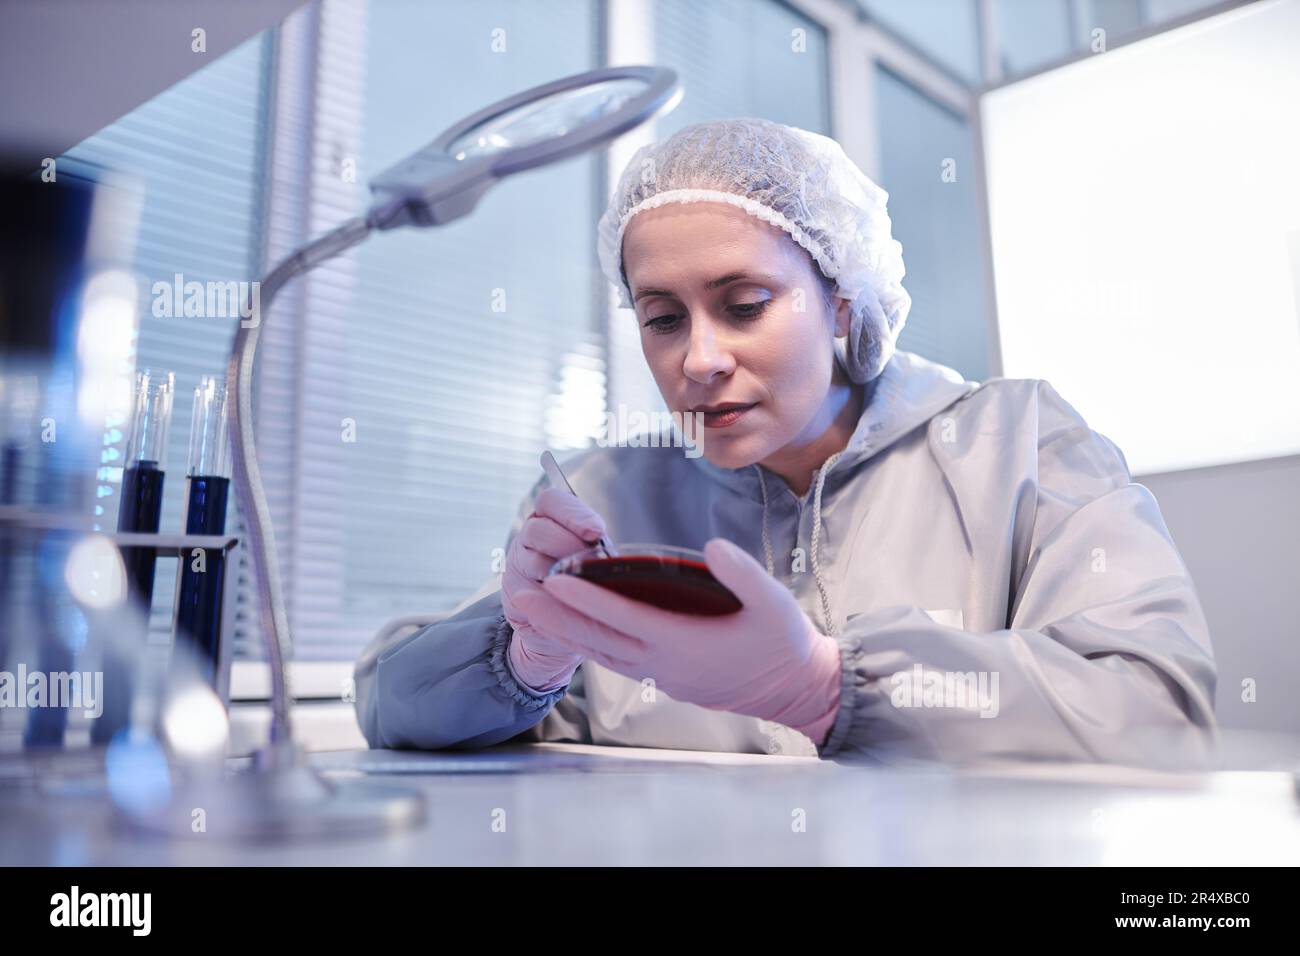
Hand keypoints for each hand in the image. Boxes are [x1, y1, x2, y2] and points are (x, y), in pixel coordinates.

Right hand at [501, 487, 607, 691]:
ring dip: (558, 571)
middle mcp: (531, 535)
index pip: (552, 501)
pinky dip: (550, 596)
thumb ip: (596, 547)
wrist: (568, 620)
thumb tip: (607, 551)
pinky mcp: (514, 592)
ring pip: (532, 559)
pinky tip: (566, 600)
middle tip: (590, 560)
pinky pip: (528, 590)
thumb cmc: (587, 578)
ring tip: (580, 583)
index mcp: (552, 518)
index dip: (573, 514)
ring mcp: (519, 562)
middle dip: (568, 544)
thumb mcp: (596, 556)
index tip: (596, 531)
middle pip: (539, 529)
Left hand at [513, 537, 842, 742]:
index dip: (588, 598)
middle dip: (559, 618)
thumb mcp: (773, 601)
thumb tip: (711, 547)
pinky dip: (591, 644)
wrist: (796, 689)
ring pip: (603, 653)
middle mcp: (664, 664)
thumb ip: (741, 573)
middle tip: (521, 596)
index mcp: (684, 644)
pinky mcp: (666, 679)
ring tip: (534, 613)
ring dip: (567, 633)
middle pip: (600, 639)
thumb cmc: (784, 642)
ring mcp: (662, 675)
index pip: (624, 617)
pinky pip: (617, 660)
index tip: (557, 579)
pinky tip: (575, 632)